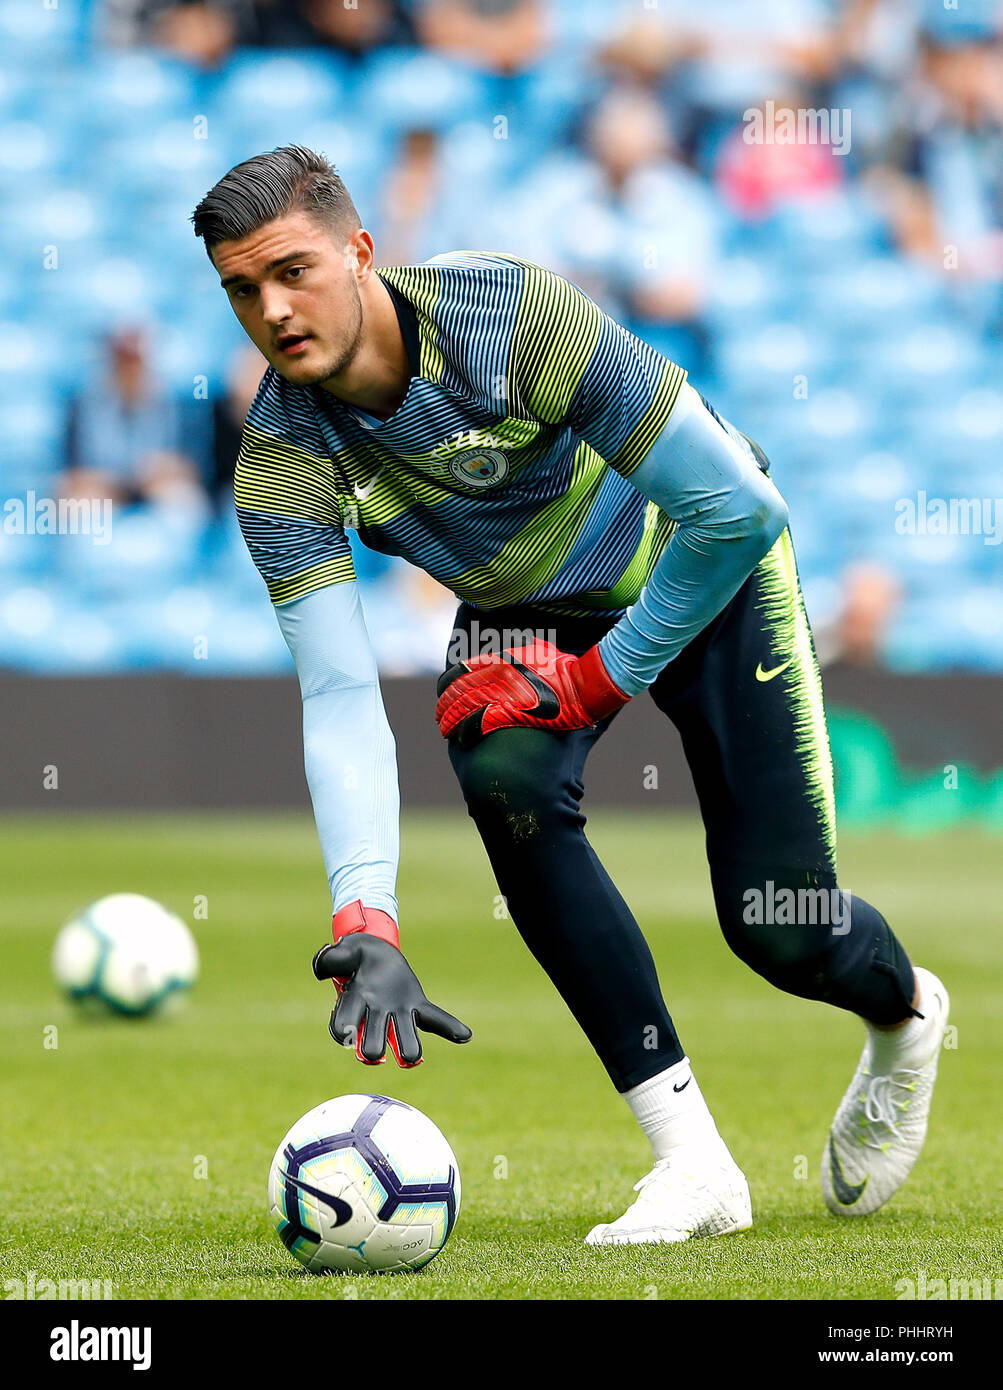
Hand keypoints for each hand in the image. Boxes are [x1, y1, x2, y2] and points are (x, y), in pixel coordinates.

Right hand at [313, 932, 471, 1066]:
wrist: (375, 949)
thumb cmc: (355, 955)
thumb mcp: (342, 952)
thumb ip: (329, 960)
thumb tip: (321, 973)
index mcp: (355, 1004)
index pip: (343, 1026)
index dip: (341, 1032)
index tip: (343, 1034)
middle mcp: (377, 1015)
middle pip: (373, 1045)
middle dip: (372, 1050)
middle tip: (372, 1050)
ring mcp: (399, 1012)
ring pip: (406, 1040)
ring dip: (408, 1048)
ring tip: (411, 1055)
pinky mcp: (417, 1004)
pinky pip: (434, 1018)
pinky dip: (450, 1027)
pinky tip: (465, 1035)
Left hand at [435, 638, 627, 747]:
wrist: (583, 685)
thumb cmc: (565, 670)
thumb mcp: (537, 651)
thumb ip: (517, 653)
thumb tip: (506, 656)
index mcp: (502, 659)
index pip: (462, 670)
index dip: (448, 684)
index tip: (443, 693)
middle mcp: (498, 674)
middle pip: (459, 690)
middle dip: (445, 704)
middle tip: (440, 716)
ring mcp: (504, 693)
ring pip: (465, 706)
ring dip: (451, 719)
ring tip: (446, 728)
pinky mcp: (512, 712)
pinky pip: (480, 721)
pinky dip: (467, 729)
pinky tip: (462, 736)